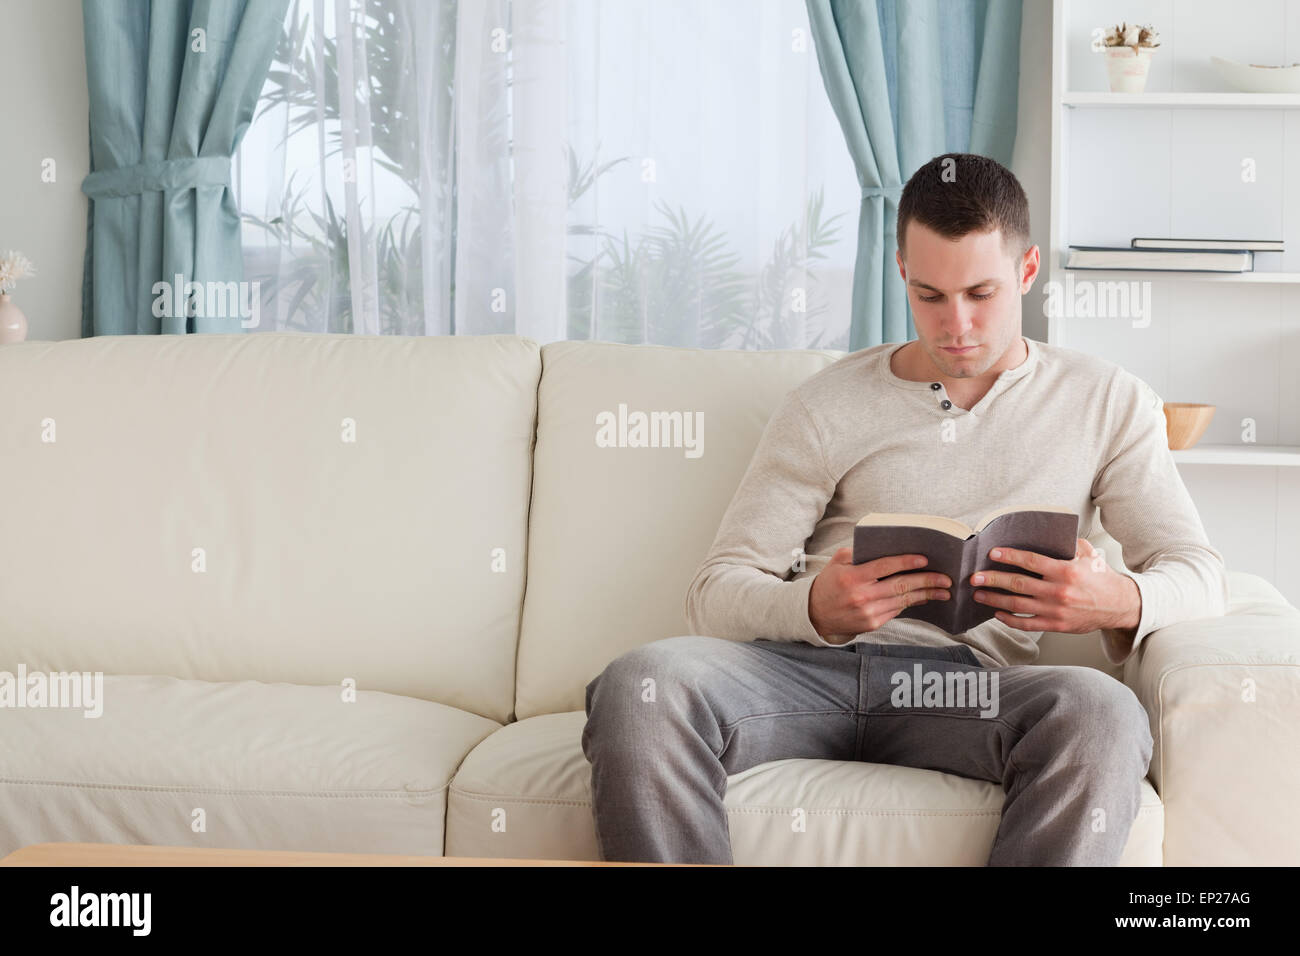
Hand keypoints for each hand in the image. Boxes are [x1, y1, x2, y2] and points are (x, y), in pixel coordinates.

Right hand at [809, 548, 950, 642]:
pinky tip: (924, 597)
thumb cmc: (828, 584)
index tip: (925, 559)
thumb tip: (887, 548)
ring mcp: (868, 612)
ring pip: (903, 600)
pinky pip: (897, 611)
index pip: (885, 567)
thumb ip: (859, 553)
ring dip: (926, 594)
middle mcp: (862, 596)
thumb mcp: (837, 562)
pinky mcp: (873, 624)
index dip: (906, 562)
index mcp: (853, 577)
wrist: (815, 615)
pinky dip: (912, 603)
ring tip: (943, 590)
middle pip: (901, 585)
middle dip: (926, 581)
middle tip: (945, 578)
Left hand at [970, 537, 1140, 635]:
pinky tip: (997, 612)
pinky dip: (1009, 619)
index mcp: (1065, 571)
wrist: (1120, 605)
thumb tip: (1049, 530)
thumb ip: (1068, 543)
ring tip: (979, 594)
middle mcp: (1059, 591)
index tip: (992, 553)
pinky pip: (1027, 624)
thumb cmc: (1101, 577)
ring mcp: (1056, 611)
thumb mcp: (1088, 554)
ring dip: (995, 599)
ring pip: (1018, 605)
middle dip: (993, 579)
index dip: (1009, 556)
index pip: (1031, 561)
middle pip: (1018, 584)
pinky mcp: (1056, 625)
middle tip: (975, 576)